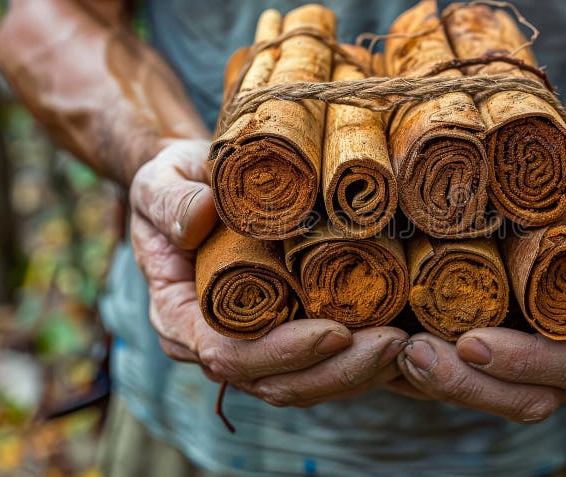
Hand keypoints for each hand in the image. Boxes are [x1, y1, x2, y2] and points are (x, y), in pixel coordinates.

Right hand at [130, 139, 407, 406]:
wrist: (194, 188)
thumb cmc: (175, 183)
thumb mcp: (160, 180)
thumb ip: (171, 199)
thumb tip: (200, 217)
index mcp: (180, 316)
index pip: (229, 354)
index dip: (283, 351)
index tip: (337, 331)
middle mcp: (212, 344)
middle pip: (275, 383)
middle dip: (337, 372)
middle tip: (392, 343)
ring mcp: (249, 347)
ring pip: (303, 385)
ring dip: (356, 375)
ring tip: (405, 346)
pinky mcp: (281, 338)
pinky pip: (319, 368)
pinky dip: (359, 366)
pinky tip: (399, 347)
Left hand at [395, 144, 565, 421]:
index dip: (524, 362)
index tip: (471, 342)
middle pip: (525, 397)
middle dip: (467, 384)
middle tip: (414, 354)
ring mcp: (534, 356)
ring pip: (490, 394)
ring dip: (440, 385)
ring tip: (395, 353)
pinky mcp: (499, 347)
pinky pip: (467, 378)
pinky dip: (429, 375)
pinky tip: (390, 353)